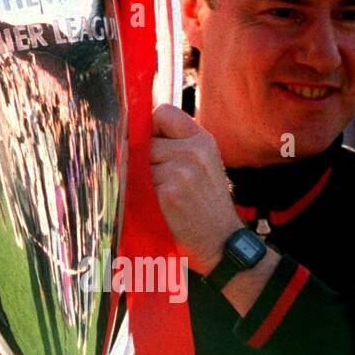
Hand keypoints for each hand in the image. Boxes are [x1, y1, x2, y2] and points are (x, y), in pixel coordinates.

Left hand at [149, 104, 242, 274]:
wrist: (221, 242)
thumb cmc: (205, 205)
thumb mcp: (202, 165)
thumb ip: (176, 144)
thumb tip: (133, 129)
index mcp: (202, 140)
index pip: (163, 112)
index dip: (150, 127)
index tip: (151, 145)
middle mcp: (194, 150)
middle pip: (144, 138)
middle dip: (143, 158)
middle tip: (159, 180)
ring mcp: (182, 170)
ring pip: (136, 160)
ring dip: (139, 177)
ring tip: (160, 194)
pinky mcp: (169, 190)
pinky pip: (136, 181)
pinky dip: (139, 193)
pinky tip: (157, 204)